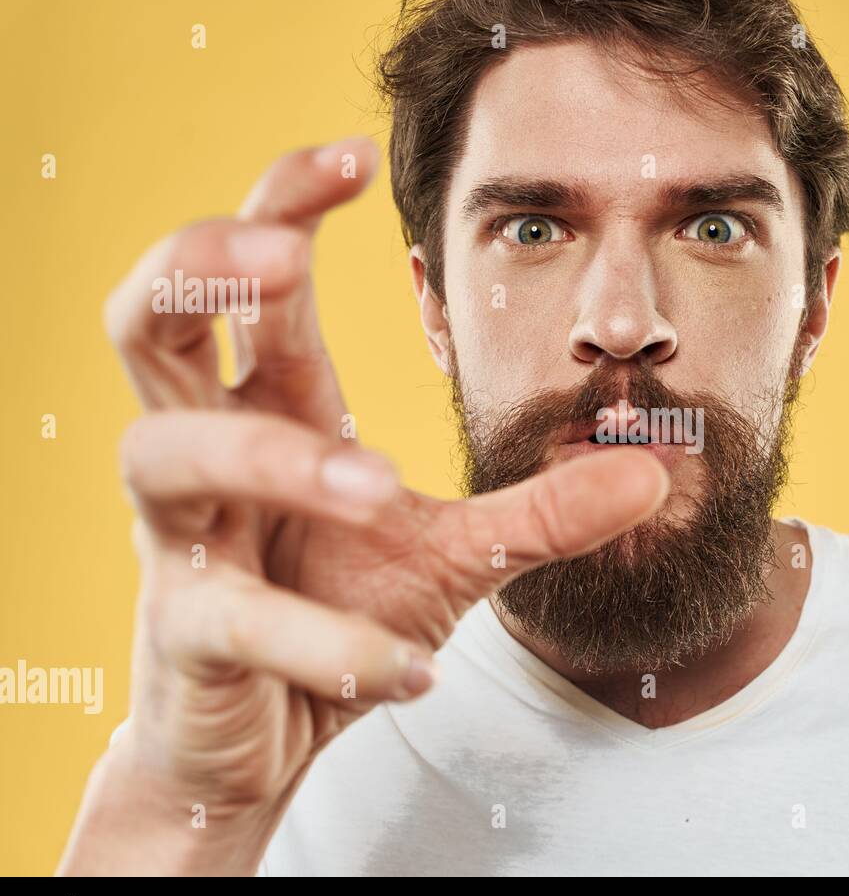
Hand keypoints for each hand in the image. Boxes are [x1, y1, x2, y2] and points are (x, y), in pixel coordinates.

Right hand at [57, 137, 667, 873]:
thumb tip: (654, 469)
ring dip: (278, 462)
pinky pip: (236, 621)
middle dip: (200, 266)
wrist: (267, 740)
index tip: (355, 155)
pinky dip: (328, 644)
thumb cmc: (342, 613)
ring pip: (168, 454)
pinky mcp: (185, 637)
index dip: (281, 201)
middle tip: (286, 260)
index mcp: (275, 411)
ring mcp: (183, 543)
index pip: (250, 278)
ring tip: (379, 486)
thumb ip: (543, 510)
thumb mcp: (456, 554)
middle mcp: (210, 456)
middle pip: (148, 320)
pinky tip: (411, 669)